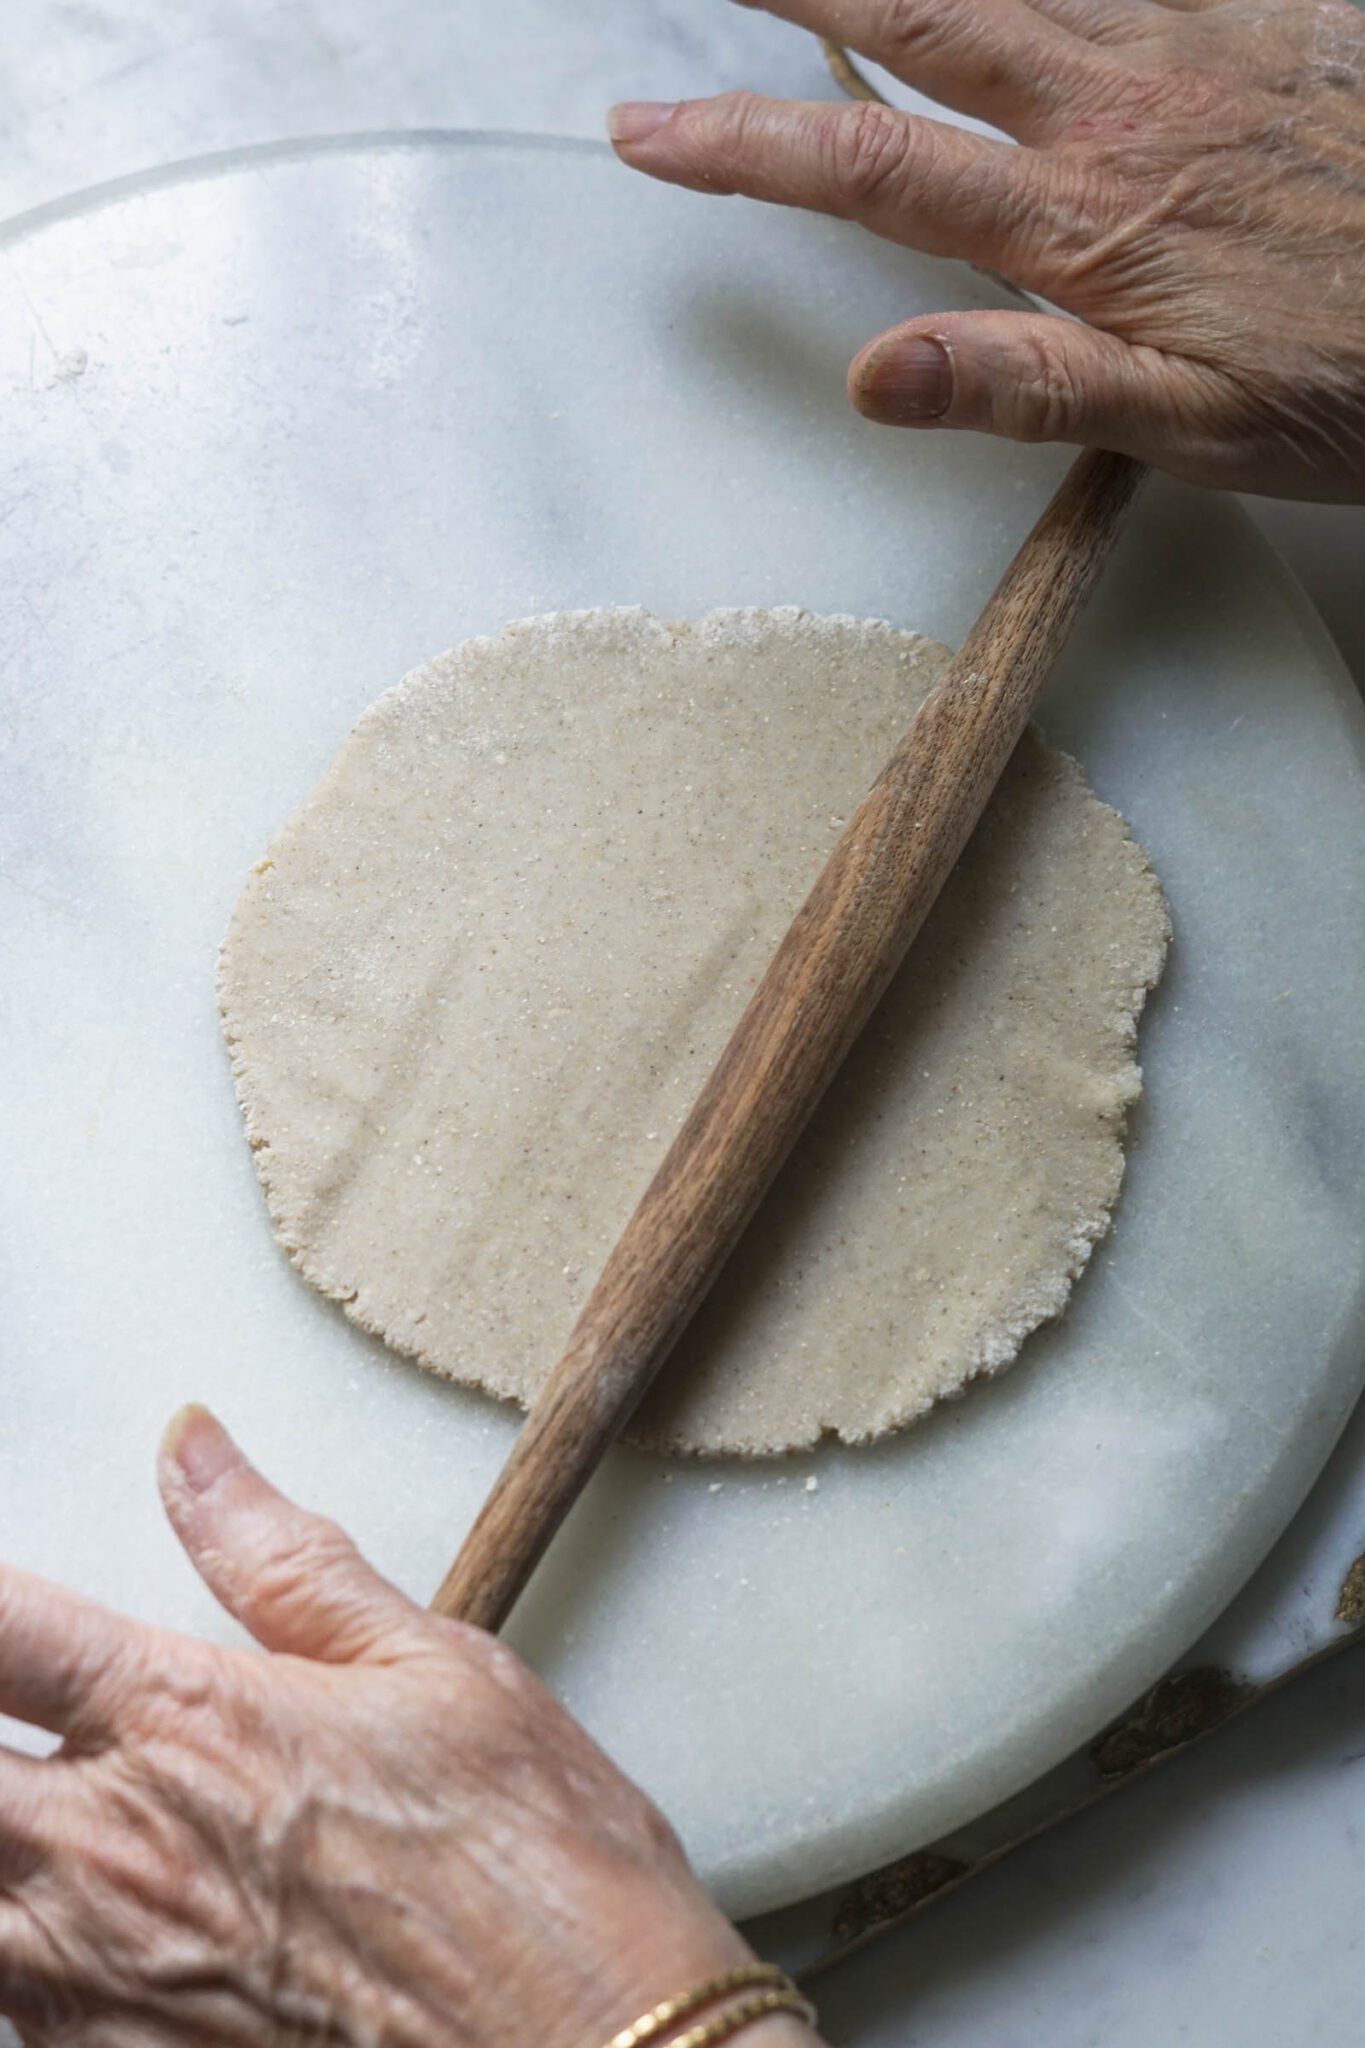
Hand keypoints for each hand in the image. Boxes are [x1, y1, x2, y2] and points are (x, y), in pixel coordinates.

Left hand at [0, 1409, 810, 2047]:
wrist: (590, 2046)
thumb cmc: (531, 1872)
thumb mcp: (432, 1666)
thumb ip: (283, 1555)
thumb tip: (196, 1454)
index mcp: (183, 1719)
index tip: (6, 1605)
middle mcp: (109, 1856)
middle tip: (34, 1706)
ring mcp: (94, 1986)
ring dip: (1, 1842)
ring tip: (60, 1816)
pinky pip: (10, 2011)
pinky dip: (26, 1956)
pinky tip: (92, 1927)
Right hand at [608, 0, 1364, 498]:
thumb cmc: (1358, 376)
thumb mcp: (1190, 428)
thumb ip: (1028, 391)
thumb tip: (879, 377)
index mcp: (1085, 219)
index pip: (872, 167)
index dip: (745, 146)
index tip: (650, 128)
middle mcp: (1125, 103)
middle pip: (925, 9)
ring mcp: (1200, 38)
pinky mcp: (1268, 13)